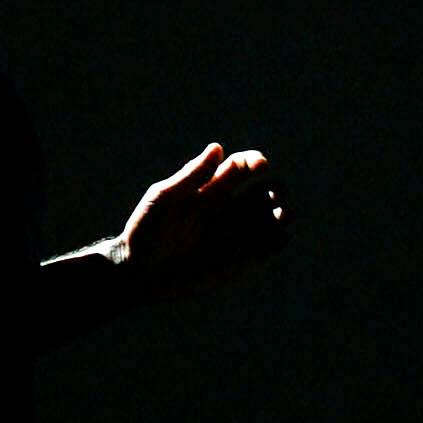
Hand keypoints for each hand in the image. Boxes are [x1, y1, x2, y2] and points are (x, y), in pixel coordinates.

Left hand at [113, 141, 285, 296]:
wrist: (139, 274)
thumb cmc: (145, 231)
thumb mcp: (164, 200)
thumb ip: (192, 177)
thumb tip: (218, 148)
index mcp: (211, 188)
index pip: (242, 166)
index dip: (255, 161)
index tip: (259, 165)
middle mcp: (229, 208)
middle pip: (266, 190)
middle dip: (277, 188)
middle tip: (272, 195)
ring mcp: (237, 235)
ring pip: (274, 218)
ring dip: (284, 213)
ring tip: (280, 215)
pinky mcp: (242, 261)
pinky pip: (270, 247)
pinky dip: (278, 240)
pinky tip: (272, 240)